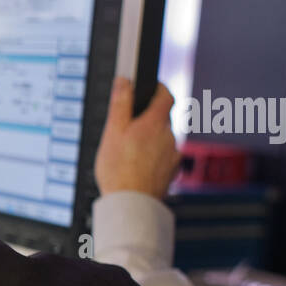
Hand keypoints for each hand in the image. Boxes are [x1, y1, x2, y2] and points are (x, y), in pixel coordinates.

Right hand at [94, 77, 180, 199]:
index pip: (166, 95)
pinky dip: (154, 158)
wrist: (131, 205)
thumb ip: (121, 104)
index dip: (159, 88)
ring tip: (129, 155)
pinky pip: (164, 158)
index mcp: (154, 123)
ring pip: (162, 140)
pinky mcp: (171, 172)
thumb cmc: (119, 171)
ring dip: (150, 141)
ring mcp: (172, 155)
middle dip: (147, 120)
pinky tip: (138, 168)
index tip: (151, 87)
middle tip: (127, 130)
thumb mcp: (113, 132)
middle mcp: (168, 137)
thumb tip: (125, 81)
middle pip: (161, 119)